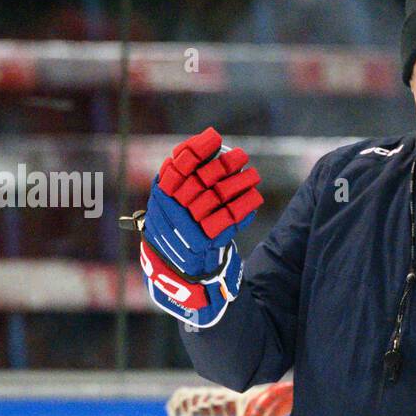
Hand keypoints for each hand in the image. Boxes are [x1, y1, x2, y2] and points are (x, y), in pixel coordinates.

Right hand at [139, 128, 261, 326]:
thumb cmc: (178, 237)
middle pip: (201, 179)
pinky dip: (243, 208)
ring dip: (238, 184)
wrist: (178, 278)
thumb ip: (182, 183)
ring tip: (253, 174)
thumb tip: (206, 146)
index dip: (196, 149)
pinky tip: (254, 198)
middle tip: (242, 155)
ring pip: (216, 197)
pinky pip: (228, 220)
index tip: (215, 137)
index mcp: (160, 196)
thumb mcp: (170, 208)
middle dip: (223, 164)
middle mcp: (171, 209)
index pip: (176, 165)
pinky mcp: (204, 243)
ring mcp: (187, 226)